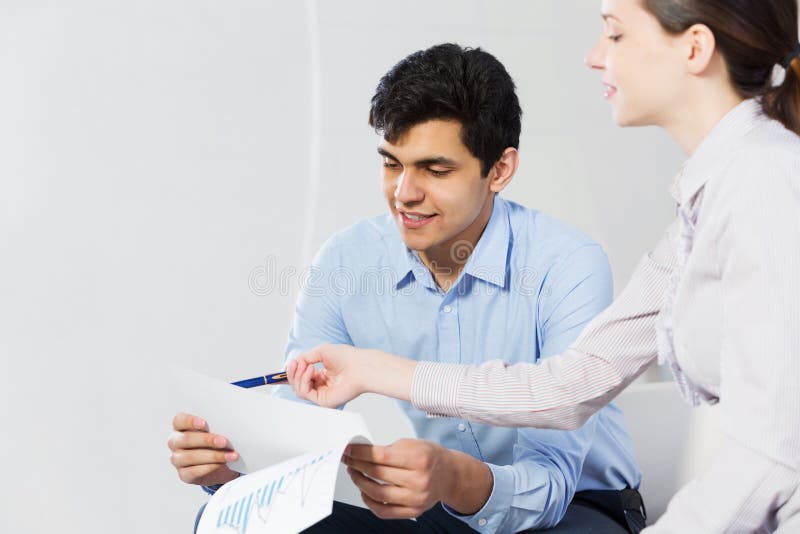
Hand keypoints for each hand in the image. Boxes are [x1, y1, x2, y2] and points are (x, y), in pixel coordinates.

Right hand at [167, 413, 239, 486]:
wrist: (221, 463)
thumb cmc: (216, 441)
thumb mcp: (216, 431)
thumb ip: (216, 426)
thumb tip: (230, 424)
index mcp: (180, 426)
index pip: (179, 421)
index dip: (190, 421)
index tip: (204, 424)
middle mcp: (175, 442)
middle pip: (186, 439)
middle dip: (207, 440)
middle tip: (224, 442)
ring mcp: (177, 459)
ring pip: (191, 457)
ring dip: (213, 456)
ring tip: (231, 455)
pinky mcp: (184, 474)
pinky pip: (195, 472)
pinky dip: (211, 468)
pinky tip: (222, 465)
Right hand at [286, 344, 370, 406]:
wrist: (361, 365)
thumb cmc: (347, 357)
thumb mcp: (320, 352)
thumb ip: (305, 357)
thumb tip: (292, 363)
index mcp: (323, 376)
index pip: (302, 377)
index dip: (293, 372)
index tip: (289, 364)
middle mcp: (322, 386)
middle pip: (297, 384)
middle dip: (292, 373)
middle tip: (295, 363)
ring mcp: (323, 394)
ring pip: (299, 389)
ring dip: (297, 376)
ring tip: (305, 365)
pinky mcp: (324, 401)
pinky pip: (305, 393)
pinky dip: (304, 380)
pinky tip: (311, 370)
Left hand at [343, 439, 492, 518]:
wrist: (449, 475)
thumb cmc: (429, 457)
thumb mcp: (412, 444)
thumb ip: (389, 449)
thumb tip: (361, 452)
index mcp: (419, 459)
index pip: (381, 456)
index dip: (360, 452)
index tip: (349, 449)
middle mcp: (419, 481)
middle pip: (377, 474)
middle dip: (357, 465)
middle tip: (348, 459)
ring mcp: (416, 498)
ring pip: (378, 493)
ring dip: (360, 482)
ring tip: (354, 473)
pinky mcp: (413, 511)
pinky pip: (384, 511)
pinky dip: (369, 501)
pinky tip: (364, 491)